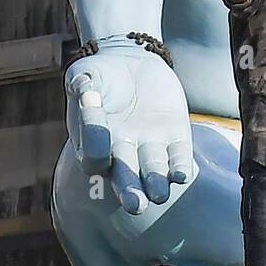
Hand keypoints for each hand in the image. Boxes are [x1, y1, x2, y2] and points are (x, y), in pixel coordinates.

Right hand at [65, 47, 193, 213]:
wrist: (129, 60)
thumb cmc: (100, 73)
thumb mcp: (86, 76)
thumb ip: (83, 88)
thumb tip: (84, 96)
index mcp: (93, 144)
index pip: (93, 160)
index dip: (95, 154)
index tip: (100, 156)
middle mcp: (122, 151)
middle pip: (126, 179)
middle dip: (131, 192)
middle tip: (136, 205)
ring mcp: (149, 144)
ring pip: (154, 172)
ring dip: (157, 184)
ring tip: (159, 195)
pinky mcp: (174, 134)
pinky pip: (178, 156)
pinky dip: (180, 166)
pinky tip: (182, 175)